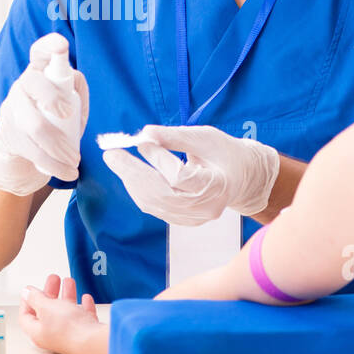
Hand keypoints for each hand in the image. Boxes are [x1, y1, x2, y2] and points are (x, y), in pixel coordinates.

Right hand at [0, 33, 89, 194]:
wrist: (20, 158)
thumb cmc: (53, 126)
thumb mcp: (71, 107)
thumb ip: (76, 91)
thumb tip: (74, 79)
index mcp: (41, 74)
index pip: (40, 53)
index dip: (49, 46)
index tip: (61, 45)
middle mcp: (22, 87)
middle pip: (31, 82)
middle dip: (52, 97)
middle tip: (69, 114)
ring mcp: (11, 110)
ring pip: (34, 124)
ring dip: (60, 147)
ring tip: (75, 161)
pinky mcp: (7, 135)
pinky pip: (32, 150)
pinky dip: (54, 165)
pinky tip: (67, 172)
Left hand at [20, 273, 106, 353]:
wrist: (95, 342)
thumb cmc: (69, 328)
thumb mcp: (46, 307)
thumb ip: (35, 298)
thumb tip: (25, 293)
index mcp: (38, 332)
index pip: (26, 317)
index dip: (27, 301)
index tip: (31, 290)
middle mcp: (53, 336)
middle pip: (47, 312)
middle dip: (50, 293)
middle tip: (54, 279)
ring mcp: (70, 335)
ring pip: (66, 313)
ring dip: (67, 296)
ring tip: (69, 281)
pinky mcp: (86, 334)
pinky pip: (83, 318)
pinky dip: (84, 306)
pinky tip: (86, 298)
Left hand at [101, 124, 279, 225]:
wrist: (242, 178)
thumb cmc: (225, 153)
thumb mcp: (206, 137)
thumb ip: (176, 137)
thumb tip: (144, 133)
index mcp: (218, 187)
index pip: (180, 177)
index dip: (159, 160)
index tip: (143, 142)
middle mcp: (205, 209)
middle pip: (161, 194)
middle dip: (132, 173)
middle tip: (111, 154)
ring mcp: (193, 218)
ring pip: (153, 203)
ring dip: (131, 181)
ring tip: (117, 160)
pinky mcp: (182, 220)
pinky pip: (154, 207)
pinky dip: (138, 189)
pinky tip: (129, 173)